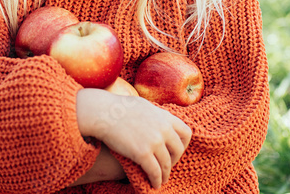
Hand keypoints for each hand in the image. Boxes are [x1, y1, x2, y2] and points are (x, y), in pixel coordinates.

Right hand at [76, 88, 191, 188]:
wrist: (103, 113)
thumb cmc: (118, 107)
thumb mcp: (143, 105)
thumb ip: (155, 114)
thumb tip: (159, 119)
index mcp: (165, 116)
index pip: (186, 133)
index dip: (183, 144)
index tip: (175, 151)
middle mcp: (163, 129)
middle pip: (178, 150)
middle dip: (174, 161)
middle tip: (167, 166)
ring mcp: (154, 141)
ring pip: (166, 164)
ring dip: (164, 174)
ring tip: (160, 180)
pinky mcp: (143, 153)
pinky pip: (155, 171)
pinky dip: (156, 180)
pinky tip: (154, 184)